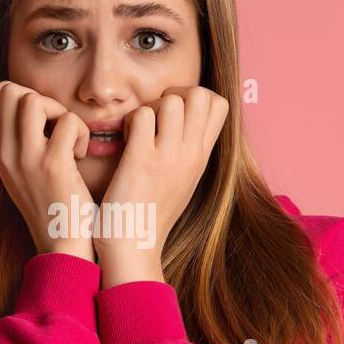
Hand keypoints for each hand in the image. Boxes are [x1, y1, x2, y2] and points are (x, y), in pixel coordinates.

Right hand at [0, 80, 96, 261]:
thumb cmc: (49, 204)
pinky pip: (67, 122)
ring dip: (59, 112)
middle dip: (40, 99)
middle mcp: (4, 153)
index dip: (9, 92)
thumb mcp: (18, 170)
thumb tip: (23, 102)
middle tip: (54, 127)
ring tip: (67, 139)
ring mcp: (26, 159)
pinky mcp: (53, 166)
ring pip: (32, 100)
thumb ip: (14, 139)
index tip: (34, 114)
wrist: (62, 244)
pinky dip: (81, 134)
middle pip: (8, 91)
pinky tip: (79, 156)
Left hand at [96, 85, 228, 285]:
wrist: (133, 249)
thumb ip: (187, 153)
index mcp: (202, 158)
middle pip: (202, 94)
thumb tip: (185, 126)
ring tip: (138, 133)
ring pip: (171, 100)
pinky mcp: (141, 162)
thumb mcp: (182, 182)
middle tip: (155, 118)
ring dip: (149, 108)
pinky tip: (124, 143)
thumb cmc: (150, 215)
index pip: (220, 104)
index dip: (194, 97)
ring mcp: (168, 158)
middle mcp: (191, 155)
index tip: (173, 116)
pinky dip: (129, 122)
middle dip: (175, 94)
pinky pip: (141, 115)